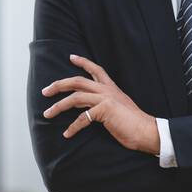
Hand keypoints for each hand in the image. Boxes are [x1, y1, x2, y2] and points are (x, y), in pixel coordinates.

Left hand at [42, 55, 159, 153]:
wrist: (147, 131)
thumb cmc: (133, 123)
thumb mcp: (118, 108)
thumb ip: (105, 103)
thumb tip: (89, 107)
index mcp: (111, 88)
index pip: (96, 69)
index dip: (83, 62)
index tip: (71, 57)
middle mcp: (107, 90)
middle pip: (77, 81)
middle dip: (58, 85)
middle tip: (45, 91)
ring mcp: (105, 99)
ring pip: (75, 98)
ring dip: (58, 106)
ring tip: (47, 113)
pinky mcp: (105, 111)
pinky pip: (82, 118)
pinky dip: (72, 127)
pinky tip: (67, 134)